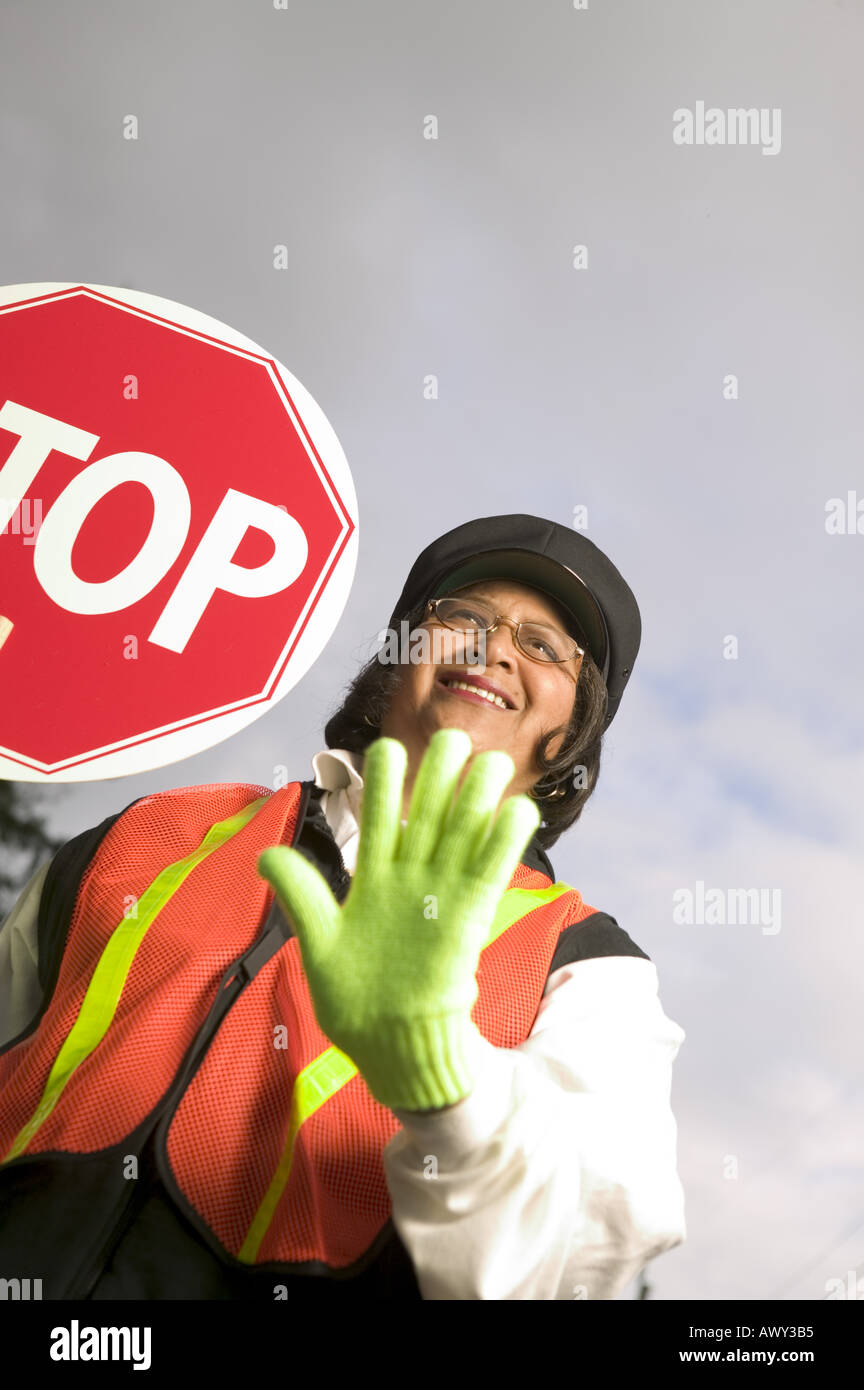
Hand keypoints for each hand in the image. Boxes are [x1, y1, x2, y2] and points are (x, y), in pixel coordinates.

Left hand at [257, 728, 539, 1111]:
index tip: (387, 749)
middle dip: (440, 774)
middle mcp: (411, 877)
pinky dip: (504, 841)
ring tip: (487, 763)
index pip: (378, 816)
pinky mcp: (470, 917)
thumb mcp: (317, 944)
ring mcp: (442, 893)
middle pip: (429, 812)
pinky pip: (491, 871)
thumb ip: (301, 895)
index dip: (383, 782)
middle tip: (452, 740)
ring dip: (478, 795)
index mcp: (373, 877)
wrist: (392, 1045)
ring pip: (464, 832)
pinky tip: (515, 810)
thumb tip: (265, 855)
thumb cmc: (354, 999)